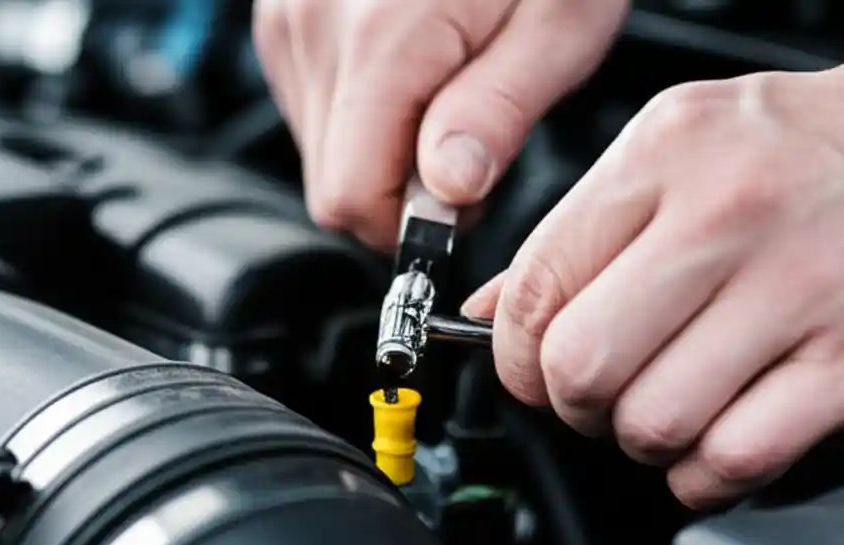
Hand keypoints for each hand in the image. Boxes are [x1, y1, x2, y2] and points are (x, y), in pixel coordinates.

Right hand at [252, 0, 627, 248]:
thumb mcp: (559, 25)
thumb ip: (495, 115)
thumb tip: (446, 194)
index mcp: (384, 41)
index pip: (351, 200)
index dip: (408, 225)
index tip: (461, 199)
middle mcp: (315, 29)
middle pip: (330, 182)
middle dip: (398, 189)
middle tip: (466, 141)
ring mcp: (289, 17)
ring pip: (319, 144)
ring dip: (379, 146)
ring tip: (443, 88)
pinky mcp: (283, 11)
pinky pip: (310, 98)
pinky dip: (360, 106)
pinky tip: (410, 64)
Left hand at [463, 50, 843, 508]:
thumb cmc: (841, 147)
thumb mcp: (697, 140)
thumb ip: (590, 224)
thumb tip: (493, 310)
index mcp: (669, 150)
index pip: (536, 282)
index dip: (514, 353)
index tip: (530, 368)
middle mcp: (728, 213)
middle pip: (581, 363)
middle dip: (572, 406)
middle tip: (596, 399)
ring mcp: (800, 290)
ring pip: (653, 423)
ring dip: (643, 444)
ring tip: (667, 415)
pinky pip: (736, 459)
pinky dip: (706, 478)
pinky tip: (715, 447)